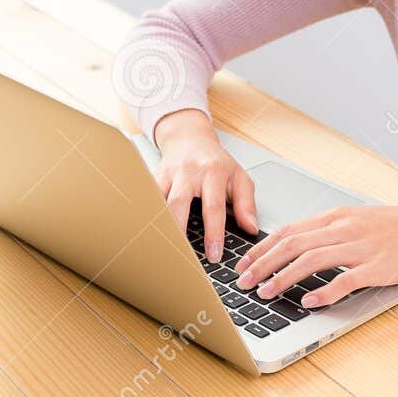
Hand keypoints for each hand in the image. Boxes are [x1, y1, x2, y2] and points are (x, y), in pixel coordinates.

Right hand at [153, 109, 258, 260]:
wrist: (190, 138)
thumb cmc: (216, 162)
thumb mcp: (239, 177)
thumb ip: (246, 204)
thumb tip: (251, 229)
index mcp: (214, 173)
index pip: (213, 207)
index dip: (213, 233)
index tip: (213, 255)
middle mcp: (189, 172)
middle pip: (178, 203)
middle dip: (178, 232)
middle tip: (182, 258)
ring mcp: (168, 174)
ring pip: (158, 201)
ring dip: (159, 226)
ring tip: (161, 250)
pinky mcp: (153, 177)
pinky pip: (146, 197)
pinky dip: (145, 215)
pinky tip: (146, 233)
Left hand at [233, 203, 397, 307]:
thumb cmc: (397, 228)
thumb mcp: (358, 220)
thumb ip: (329, 231)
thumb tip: (296, 246)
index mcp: (337, 217)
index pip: (289, 230)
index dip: (262, 247)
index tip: (243, 262)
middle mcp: (344, 228)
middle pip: (293, 244)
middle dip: (263, 263)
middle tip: (243, 281)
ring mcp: (361, 247)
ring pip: (312, 259)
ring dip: (284, 277)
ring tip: (266, 292)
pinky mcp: (378, 268)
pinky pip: (345, 280)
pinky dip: (323, 291)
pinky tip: (308, 302)